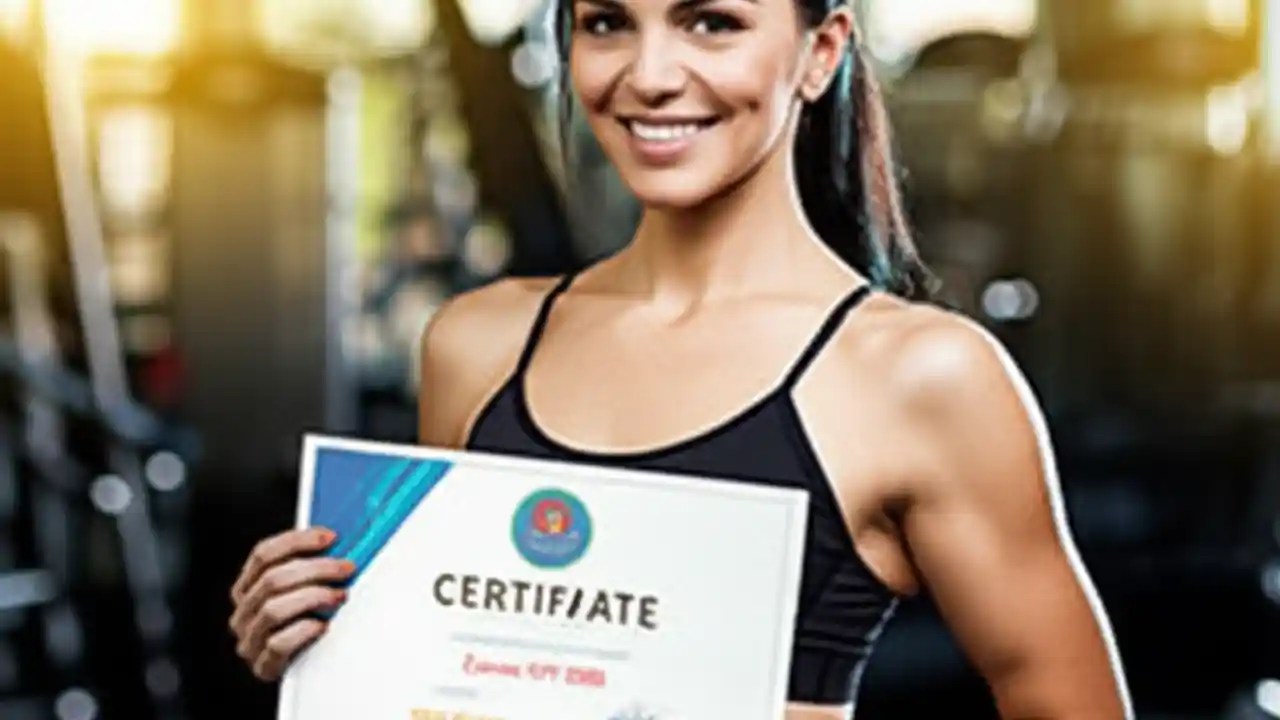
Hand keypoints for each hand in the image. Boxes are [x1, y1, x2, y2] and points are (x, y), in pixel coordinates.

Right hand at [228, 526, 355, 680]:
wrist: (300, 670)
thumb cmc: (303, 623)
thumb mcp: (301, 591)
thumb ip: (309, 568)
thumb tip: (338, 544)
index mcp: (247, 588)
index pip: (263, 555)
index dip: (297, 541)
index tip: (330, 537)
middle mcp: (243, 612)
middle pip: (273, 580)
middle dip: (316, 569)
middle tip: (345, 568)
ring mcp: (250, 641)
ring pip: (273, 609)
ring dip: (313, 597)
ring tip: (338, 595)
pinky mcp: (262, 666)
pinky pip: (278, 644)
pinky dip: (303, 631)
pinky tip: (322, 626)